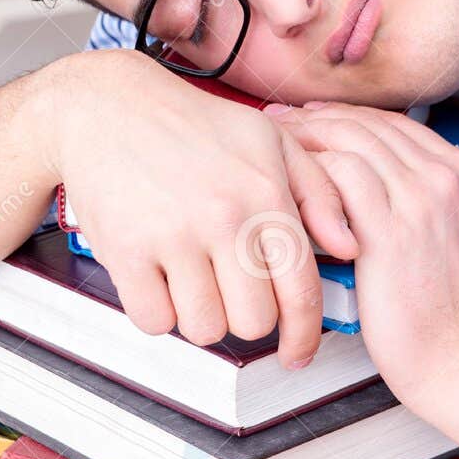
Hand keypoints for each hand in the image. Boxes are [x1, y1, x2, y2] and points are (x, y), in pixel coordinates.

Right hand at [42, 49, 358, 367]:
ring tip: (193, 279)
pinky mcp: (126, 249)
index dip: (304, 336)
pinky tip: (159, 278)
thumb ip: (319, 193)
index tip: (297, 354)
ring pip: (205, 327)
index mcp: (266, 193)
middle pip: (254, 322)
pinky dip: (157, 311)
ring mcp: (173, 234)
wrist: (110, 105)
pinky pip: (153, 320)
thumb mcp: (271, 141)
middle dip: (247, 319)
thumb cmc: (193, 125)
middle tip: (232, 294)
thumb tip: (348, 245)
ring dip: (201, 316)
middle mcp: (224, 216)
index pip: (301, 289)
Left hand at [265, 102, 458, 406]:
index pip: (400, 127)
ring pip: (353, 139)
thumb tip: (436, 184)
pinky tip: (289, 177)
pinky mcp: (393, 229)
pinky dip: (312, 168)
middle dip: (322, 118)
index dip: (353, 120)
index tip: (322, 121)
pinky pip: (342, 174)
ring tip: (277, 144)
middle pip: (373, 125)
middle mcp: (451, 178)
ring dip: (309, 136)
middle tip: (286, 122)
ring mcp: (424, 200)